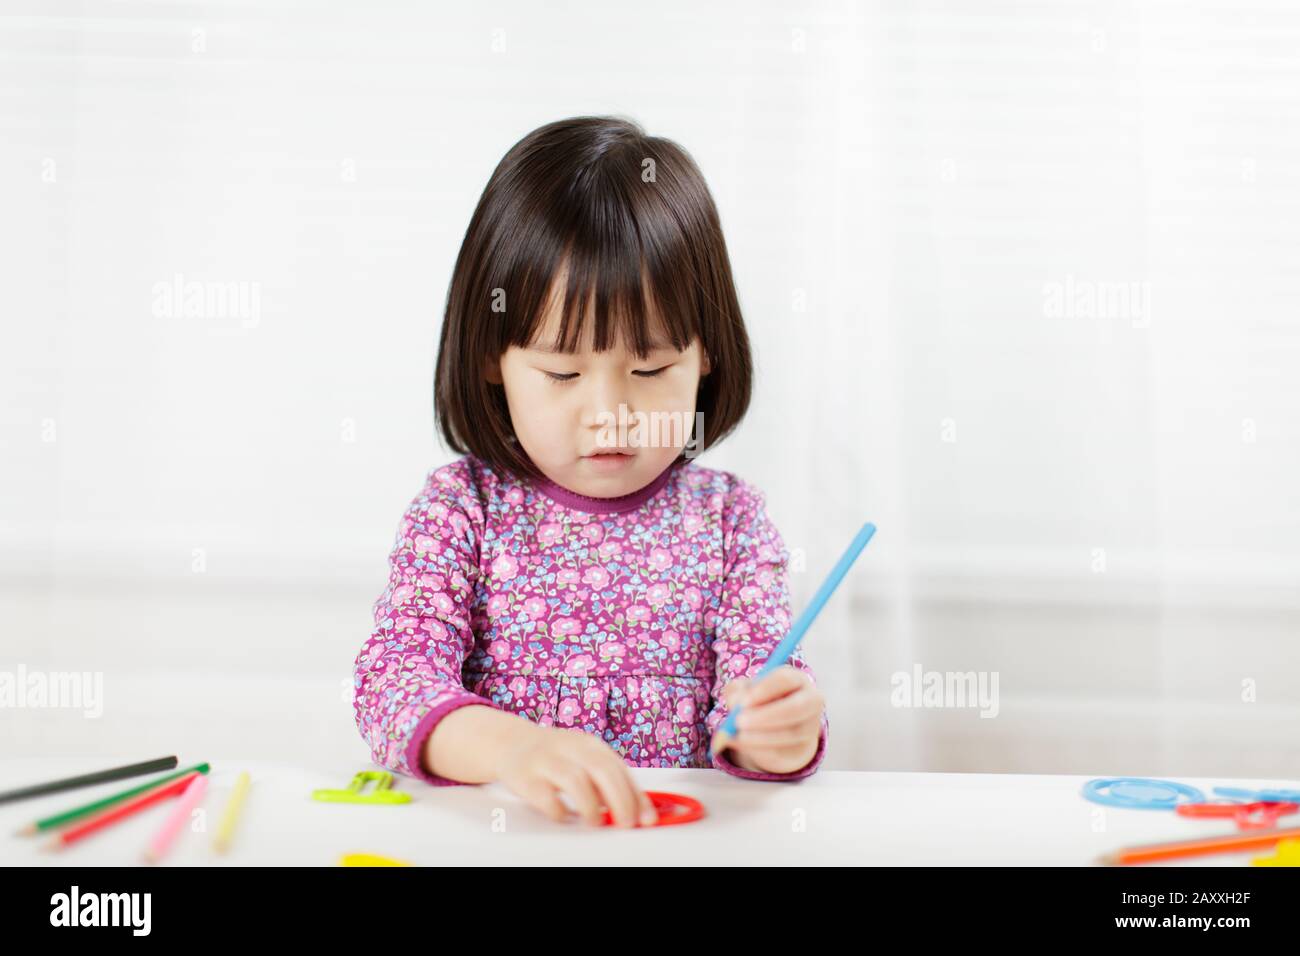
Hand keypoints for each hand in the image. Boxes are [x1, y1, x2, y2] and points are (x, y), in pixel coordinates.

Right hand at [492, 724, 658, 827]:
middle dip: (620, 800)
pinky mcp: (525, 777)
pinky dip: (559, 811)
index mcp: (589, 744)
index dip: (636, 795)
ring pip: (575, 780)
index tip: (646, 818)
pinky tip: (565, 816)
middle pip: (601, 770)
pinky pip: (545, 796)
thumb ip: (608, 781)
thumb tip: (637, 809)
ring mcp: (546, 761)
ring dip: (590, 806)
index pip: (619, 768)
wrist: (511, 743)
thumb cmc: (555, 757)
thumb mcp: (584, 759)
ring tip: (595, 822)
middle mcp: (570, 748)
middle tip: (626, 823)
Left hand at [710, 666, 824, 774]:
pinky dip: (758, 750)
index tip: (743, 702)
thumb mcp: (745, 691)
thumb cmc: (760, 700)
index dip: (764, 690)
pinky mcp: (803, 749)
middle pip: (794, 708)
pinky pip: (783, 752)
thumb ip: (737, 691)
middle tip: (738, 722)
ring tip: (736, 736)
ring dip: (759, 737)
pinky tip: (740, 744)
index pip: (785, 680)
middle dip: (765, 716)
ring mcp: (810, 727)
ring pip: (789, 734)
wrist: (775, 726)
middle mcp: (810, 701)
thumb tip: (736, 702)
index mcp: (796, 679)